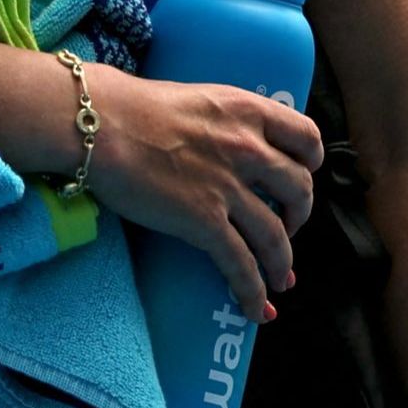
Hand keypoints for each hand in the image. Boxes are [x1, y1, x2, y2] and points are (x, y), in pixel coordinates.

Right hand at [80, 64, 320, 320]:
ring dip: (282, 263)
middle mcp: (248, 148)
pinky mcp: (204, 222)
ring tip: (279, 279)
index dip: (310, 162)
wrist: (97, 124)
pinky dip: (253, 292)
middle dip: (300, 216)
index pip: (306, 137)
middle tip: (287, 228)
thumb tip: (221, 139)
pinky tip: (257, 309)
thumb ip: (222, 119)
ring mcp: (228, 187)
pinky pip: (241, 264)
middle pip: (299, 189)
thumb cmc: (131, 107)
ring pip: (276, 235)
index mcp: (248, 111)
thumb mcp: (196, 98)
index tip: (303, 174)